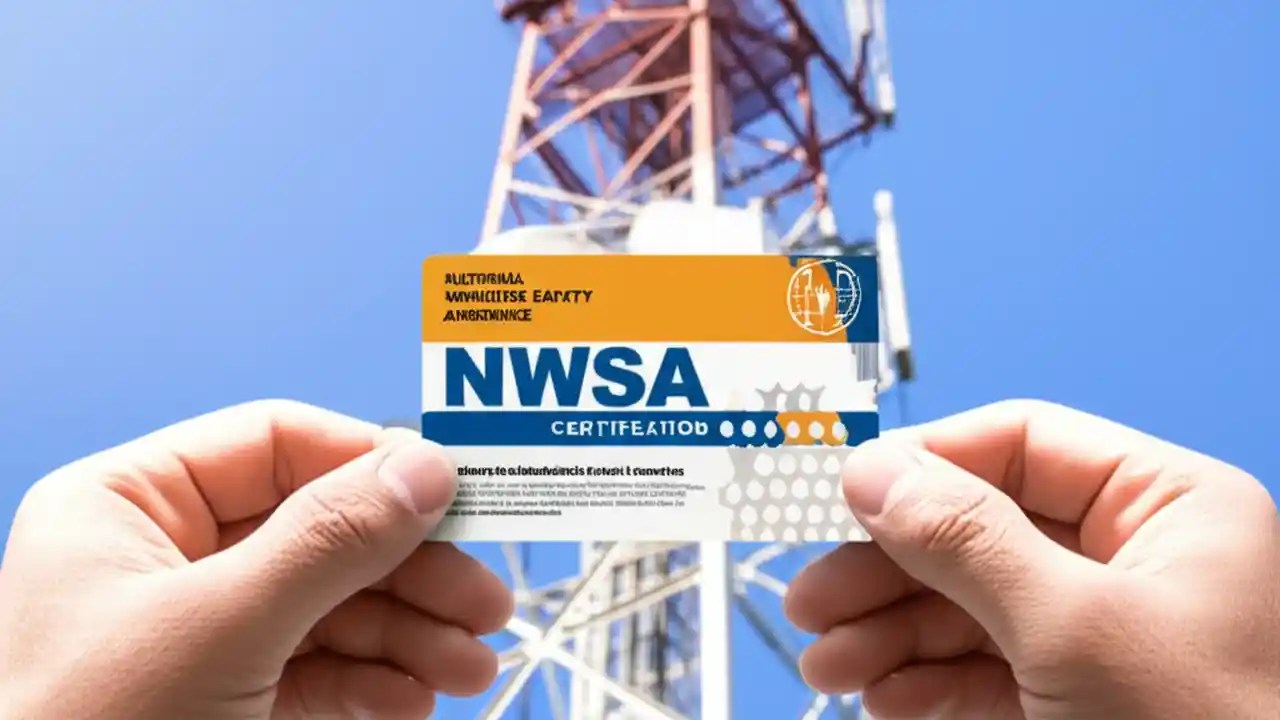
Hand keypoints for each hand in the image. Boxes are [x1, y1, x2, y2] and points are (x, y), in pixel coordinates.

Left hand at [0, 400, 512, 719]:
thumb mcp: (218, 630)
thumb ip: (328, 542)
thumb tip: (426, 470)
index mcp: (127, 506)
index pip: (276, 445)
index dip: (372, 463)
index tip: (457, 494)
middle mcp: (165, 559)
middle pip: (321, 530)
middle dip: (410, 571)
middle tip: (484, 602)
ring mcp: (199, 633)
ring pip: (331, 605)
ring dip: (410, 634)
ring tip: (468, 666)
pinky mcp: (224, 698)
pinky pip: (317, 669)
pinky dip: (374, 683)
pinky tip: (417, 698)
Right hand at [786, 400, 1279, 718]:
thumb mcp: (1074, 630)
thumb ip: (968, 540)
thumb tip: (875, 470)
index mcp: (1169, 507)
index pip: (1024, 444)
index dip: (927, 464)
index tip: (844, 494)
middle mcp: (1135, 560)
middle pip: (978, 531)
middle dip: (887, 571)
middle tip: (812, 602)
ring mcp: (1103, 635)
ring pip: (969, 606)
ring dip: (889, 634)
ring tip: (828, 666)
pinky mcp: (1078, 699)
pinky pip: (984, 670)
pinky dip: (924, 683)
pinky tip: (880, 697)